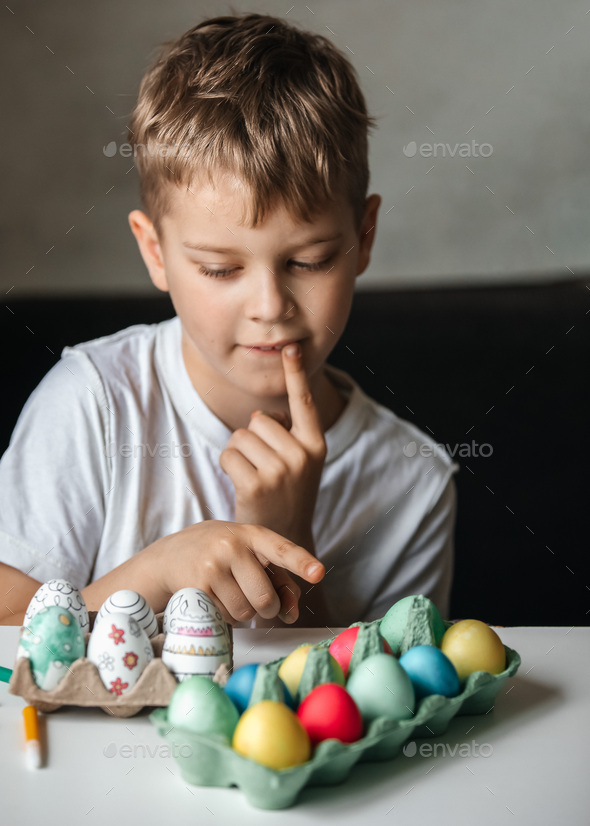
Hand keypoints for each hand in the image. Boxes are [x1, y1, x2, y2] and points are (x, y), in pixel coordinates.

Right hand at [154, 520, 323, 624]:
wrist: (171, 555)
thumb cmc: (221, 555)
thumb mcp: (250, 554)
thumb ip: (279, 579)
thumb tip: (292, 613)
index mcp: (253, 535)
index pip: (282, 549)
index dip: (302, 563)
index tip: (318, 573)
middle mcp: (233, 546)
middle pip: (265, 598)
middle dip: (266, 608)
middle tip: (256, 599)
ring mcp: (212, 565)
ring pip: (245, 612)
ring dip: (242, 614)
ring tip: (230, 594)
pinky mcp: (196, 586)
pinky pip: (224, 617)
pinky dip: (225, 617)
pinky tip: (215, 599)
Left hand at [219, 343, 326, 547]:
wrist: (286, 539)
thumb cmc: (287, 494)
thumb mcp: (298, 462)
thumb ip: (285, 434)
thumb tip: (260, 416)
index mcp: (316, 444)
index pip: (304, 402)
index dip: (295, 373)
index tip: (291, 346)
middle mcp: (303, 454)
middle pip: (259, 421)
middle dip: (253, 439)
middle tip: (264, 468)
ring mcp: (281, 470)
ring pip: (241, 436)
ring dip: (239, 454)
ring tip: (255, 478)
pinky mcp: (257, 484)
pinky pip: (229, 453)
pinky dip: (229, 466)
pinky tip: (241, 485)